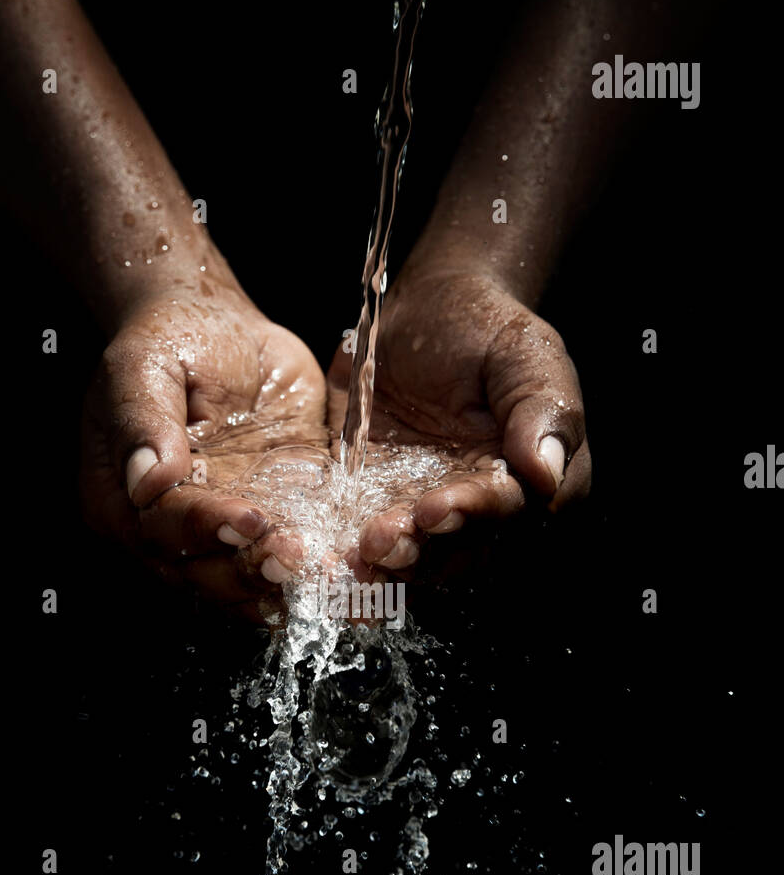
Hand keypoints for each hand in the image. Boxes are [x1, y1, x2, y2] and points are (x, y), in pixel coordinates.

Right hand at [81, 280, 327, 618]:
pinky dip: (313, 570)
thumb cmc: (171, 340)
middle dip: (250, 570)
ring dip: (284, 582)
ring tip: (323, 572)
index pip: (161, 528)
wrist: (219, 327)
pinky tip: (342, 571)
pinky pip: (287, 554)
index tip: (248, 520)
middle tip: (295, 558)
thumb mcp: (144, 367)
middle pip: (202, 571)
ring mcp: (223, 526)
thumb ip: (143, 422)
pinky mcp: (271, 517)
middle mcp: (170, 526)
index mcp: (123, 497)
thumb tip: (147, 480)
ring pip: (245, 576)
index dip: (204, 530)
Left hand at [327, 265, 590, 571]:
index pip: (506, 510)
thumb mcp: (523, 351)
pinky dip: (348, 551)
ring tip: (354, 554)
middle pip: (458, 550)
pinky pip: (365, 539)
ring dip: (384, 562)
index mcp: (529, 477)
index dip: (470, 514)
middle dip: (419, 552)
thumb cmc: (485, 326)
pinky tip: (327, 553)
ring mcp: (428, 510)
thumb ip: (543, 407)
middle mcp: (482, 506)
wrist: (425, 312)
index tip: (432, 509)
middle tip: (380, 541)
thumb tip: (547, 473)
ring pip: (415, 557)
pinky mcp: (378, 505)